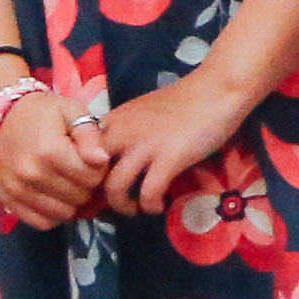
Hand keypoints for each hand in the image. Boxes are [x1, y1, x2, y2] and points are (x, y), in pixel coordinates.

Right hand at [0, 74, 111, 223]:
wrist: (4, 117)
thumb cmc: (45, 113)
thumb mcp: (72, 111)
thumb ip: (90, 135)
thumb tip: (101, 159)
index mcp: (49, 151)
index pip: (92, 178)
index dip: (98, 169)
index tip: (91, 159)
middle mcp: (30, 174)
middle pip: (80, 197)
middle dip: (86, 186)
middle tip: (78, 170)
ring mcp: (17, 189)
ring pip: (63, 213)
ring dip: (71, 201)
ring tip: (66, 182)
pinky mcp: (8, 200)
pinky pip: (41, 222)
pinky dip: (52, 214)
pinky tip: (53, 196)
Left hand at [91, 66, 261, 214]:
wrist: (217, 89)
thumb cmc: (185, 99)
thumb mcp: (143, 112)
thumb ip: (126, 131)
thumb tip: (119, 157)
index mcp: (113, 120)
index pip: (81, 153)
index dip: (86, 174)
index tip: (99, 186)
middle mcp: (121, 133)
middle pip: (89, 172)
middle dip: (96, 194)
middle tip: (111, 204)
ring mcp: (144, 146)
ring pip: (114, 188)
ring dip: (122, 206)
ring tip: (134, 210)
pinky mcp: (168, 158)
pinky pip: (149, 192)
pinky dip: (150, 205)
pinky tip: (158, 206)